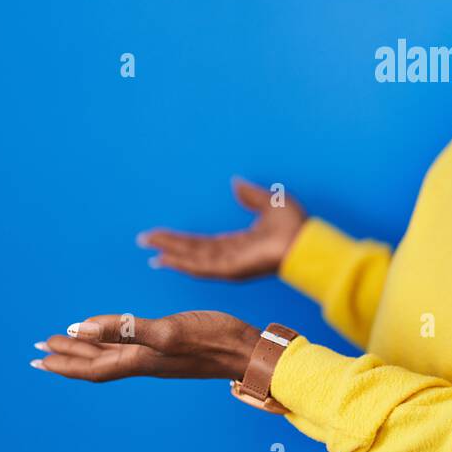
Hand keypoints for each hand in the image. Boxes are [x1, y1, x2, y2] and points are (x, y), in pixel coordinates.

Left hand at [30, 311, 260, 381]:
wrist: (249, 350)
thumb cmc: (213, 339)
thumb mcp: (167, 331)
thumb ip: (123, 329)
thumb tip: (80, 329)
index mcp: (140, 359)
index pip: (92, 366)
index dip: (64, 362)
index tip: (39, 356)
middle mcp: (145, 361)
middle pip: (97, 364)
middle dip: (68, 357)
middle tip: (42, 348)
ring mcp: (158, 356)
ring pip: (112, 358)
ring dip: (86, 352)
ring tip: (67, 344)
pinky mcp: (171, 349)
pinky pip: (129, 350)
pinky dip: (112, 344)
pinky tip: (115, 337)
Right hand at [136, 176, 307, 280]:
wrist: (306, 242)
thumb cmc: (294, 225)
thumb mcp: (269, 202)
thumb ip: (250, 195)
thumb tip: (236, 182)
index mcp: (239, 243)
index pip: (203, 243)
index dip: (182, 240)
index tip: (162, 235)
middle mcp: (231, 255)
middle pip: (192, 251)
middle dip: (169, 246)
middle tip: (145, 241)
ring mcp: (230, 264)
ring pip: (193, 259)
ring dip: (171, 253)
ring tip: (150, 249)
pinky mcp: (231, 269)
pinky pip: (202, 266)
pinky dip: (184, 263)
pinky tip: (167, 259)